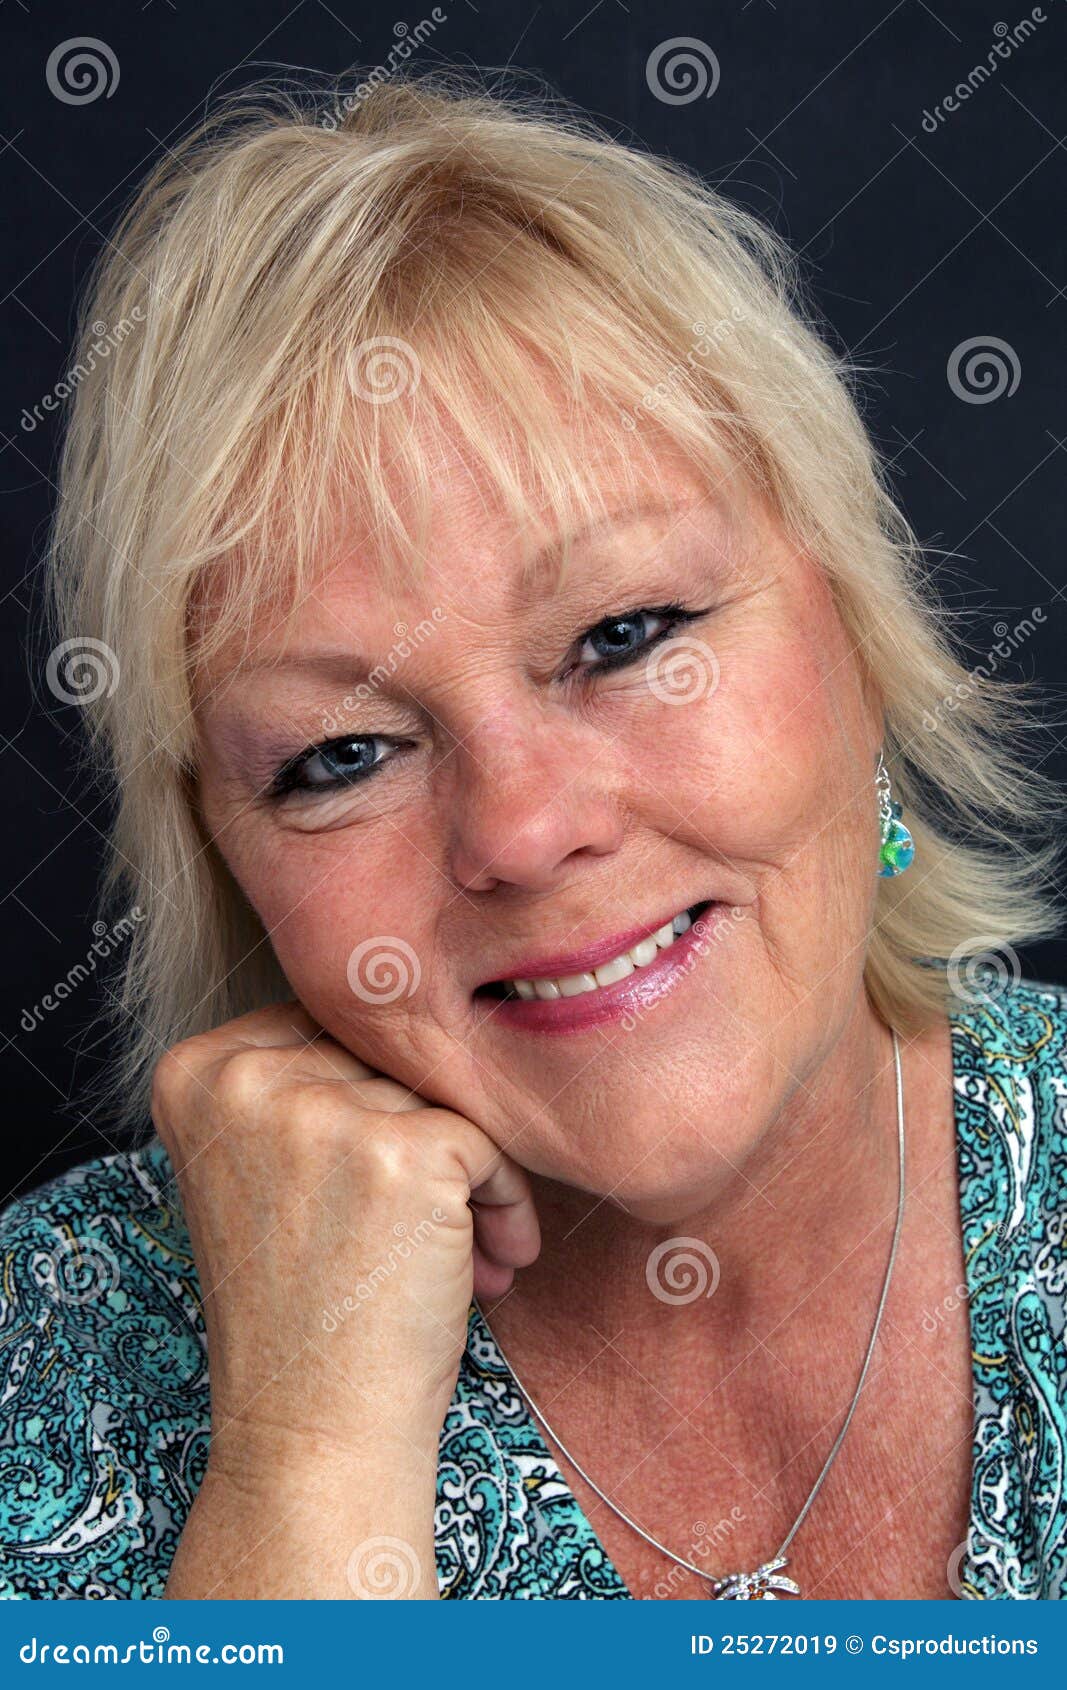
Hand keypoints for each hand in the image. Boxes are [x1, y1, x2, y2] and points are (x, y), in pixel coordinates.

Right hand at [150, 999, 539, 1595]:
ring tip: (456, 1259)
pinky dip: (506, 1202)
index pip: (324, 1028)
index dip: (369, 1103)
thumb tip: (426, 1027)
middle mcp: (248, 1077)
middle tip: (424, 1231)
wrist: (312, 1435)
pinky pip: (491, 1141)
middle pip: (385, 1058)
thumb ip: (303, 1087)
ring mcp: (324, 1112)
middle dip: (422, 1139)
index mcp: (197, 1072)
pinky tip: (489, 1265)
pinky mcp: (406, 1151)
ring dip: (469, 1178)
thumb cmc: (299, 1311)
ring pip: (441, 1097)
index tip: (371, 1183)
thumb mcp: (258, 1171)